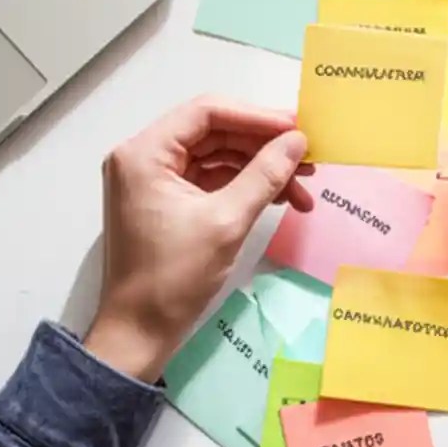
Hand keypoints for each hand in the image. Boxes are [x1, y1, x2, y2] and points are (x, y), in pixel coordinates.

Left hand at [84, 96, 313, 382]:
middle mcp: (144, 158)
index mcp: (145, 153)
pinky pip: (211, 181)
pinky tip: (279, 198)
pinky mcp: (166, 202)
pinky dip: (245, 187)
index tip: (298, 129)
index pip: (206, 113)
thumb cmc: (173, 277)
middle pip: (214, 133)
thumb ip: (264, 175)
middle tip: (309, 158)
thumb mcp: (226, 221)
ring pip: (217, 158)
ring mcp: (154, 181)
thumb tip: (298, 140)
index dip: (256, 117)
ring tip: (303, 187)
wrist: (139, 333)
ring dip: (260, 169)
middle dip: (263, 146)